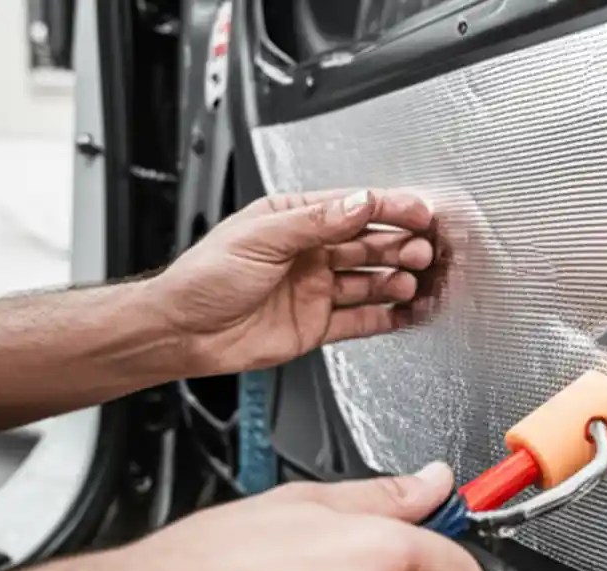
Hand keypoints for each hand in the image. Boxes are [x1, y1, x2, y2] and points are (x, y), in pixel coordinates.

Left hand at [149, 189, 440, 375]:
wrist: (182, 332)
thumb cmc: (203, 278)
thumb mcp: (260, 238)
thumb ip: (315, 222)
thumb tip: (359, 202)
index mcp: (294, 221)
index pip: (352, 208)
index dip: (389, 208)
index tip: (418, 211)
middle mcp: (309, 253)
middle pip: (368, 244)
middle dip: (400, 244)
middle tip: (424, 249)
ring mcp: (315, 290)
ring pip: (370, 281)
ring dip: (396, 279)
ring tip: (415, 279)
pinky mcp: (316, 324)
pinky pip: (362, 320)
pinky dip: (387, 317)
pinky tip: (406, 311)